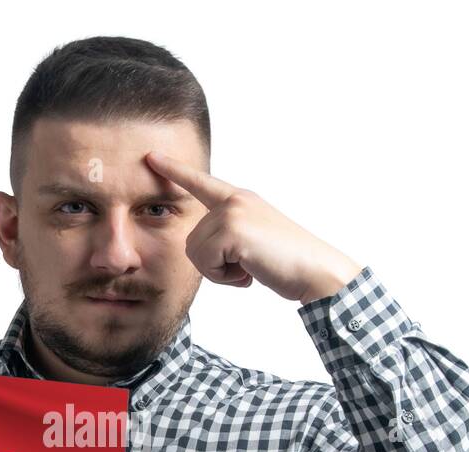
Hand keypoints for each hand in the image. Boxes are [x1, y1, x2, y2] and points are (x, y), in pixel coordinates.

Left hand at [144, 150, 363, 303]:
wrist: (317, 271)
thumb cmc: (288, 263)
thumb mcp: (254, 240)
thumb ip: (228, 234)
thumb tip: (200, 247)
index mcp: (240, 200)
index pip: (201, 182)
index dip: (174, 171)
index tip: (151, 157)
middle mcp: (235, 201)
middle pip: (191, 240)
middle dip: (214, 264)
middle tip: (247, 265)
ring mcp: (233, 213)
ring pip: (195, 253)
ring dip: (219, 272)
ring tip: (250, 268)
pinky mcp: (233, 230)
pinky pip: (206, 263)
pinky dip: (224, 278)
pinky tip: (249, 273)